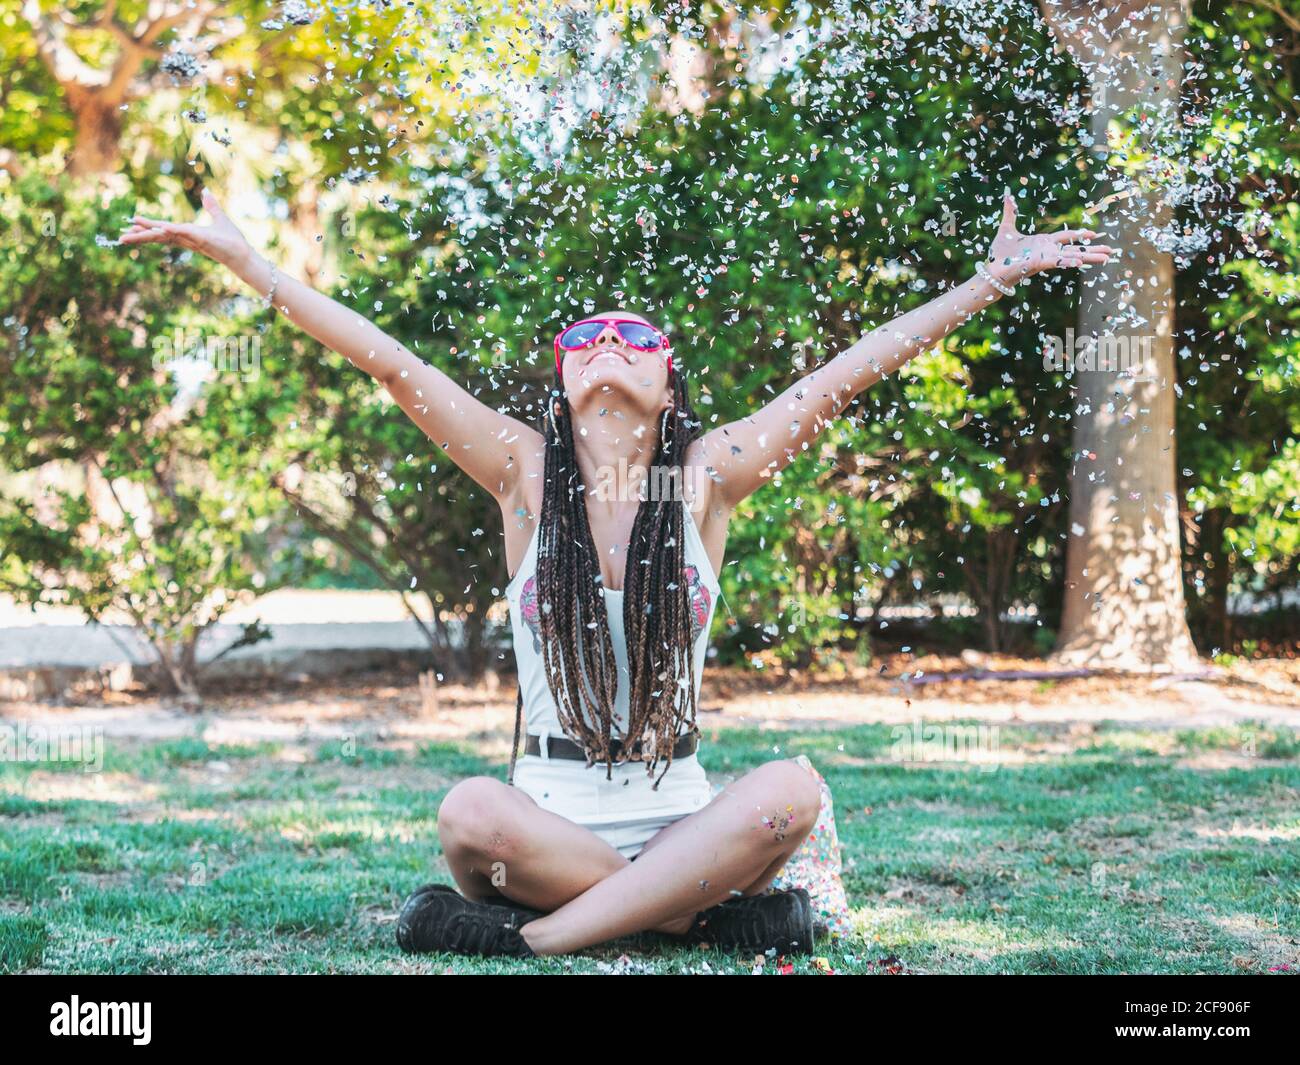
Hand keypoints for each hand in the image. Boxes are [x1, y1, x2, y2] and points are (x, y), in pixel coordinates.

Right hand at [119, 188, 255, 270]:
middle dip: (139, 236)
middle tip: (120, 238)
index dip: (148, 228)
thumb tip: (206, 192)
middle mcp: (186, 239)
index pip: (163, 231)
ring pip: (164, 236)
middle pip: (158, 236)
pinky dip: (169, 231)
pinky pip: (180, 233)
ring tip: (126, 236)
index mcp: (187, 234)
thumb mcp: (219, 218)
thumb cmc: (232, 241)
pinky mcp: (200, 239)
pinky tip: (157, 228)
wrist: (244, 254)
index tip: (132, 225)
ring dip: (146, 235)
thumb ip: (211, 206)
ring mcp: (191, 239)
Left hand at [984, 192, 1114, 287]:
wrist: (992, 269)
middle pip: (1075, 249)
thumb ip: (1010, 213)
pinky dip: (1069, 261)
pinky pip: (1057, 261)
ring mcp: (1045, 258)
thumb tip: (1007, 197)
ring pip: (1072, 256)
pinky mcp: (1039, 263)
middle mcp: (1048, 251)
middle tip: (1110, 251)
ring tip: (1106, 258)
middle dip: (1093, 249)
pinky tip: (1082, 261)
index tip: (1093, 233)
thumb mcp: (1006, 229)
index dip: (1079, 234)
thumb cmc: (999, 254)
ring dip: (1089, 256)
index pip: (1066, 238)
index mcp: (1043, 243)